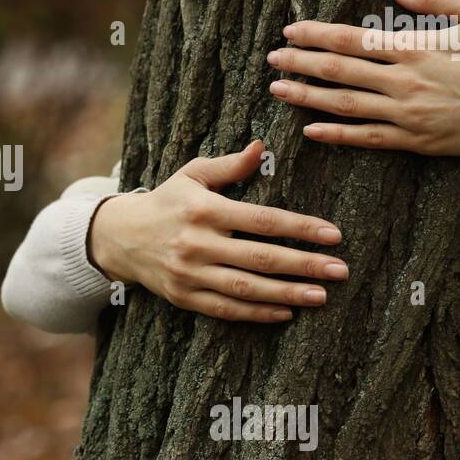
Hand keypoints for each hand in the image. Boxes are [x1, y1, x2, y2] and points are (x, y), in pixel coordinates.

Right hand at [88, 140, 347, 322]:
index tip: (333, 235)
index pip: (262, 220)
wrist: (120, 236)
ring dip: (287, 294)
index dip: (300, 228)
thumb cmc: (167, 200)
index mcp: (204, 209)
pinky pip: (226, 309)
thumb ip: (230, 165)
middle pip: (260, 258)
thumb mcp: (193, 175)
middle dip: (304, 265)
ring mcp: (189, 274)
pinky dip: (257, 313)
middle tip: (339, 270)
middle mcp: (197, 243)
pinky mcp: (184, 297)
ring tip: (321, 296)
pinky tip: (286, 311)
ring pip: (246, 288)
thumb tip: (263, 146)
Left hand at [268, 0, 459, 154]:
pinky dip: (336, 135)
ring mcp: (409, 116)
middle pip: (339, 71)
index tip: (290, 29)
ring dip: (307, 97)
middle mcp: (406, 83)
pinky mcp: (417, 142)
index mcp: (418, 48)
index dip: (317, 34)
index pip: (354, 39)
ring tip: (277, 90)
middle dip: (300, 63)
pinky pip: (367, 139)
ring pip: (345, 106)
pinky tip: (310, 130)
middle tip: (271, 58)